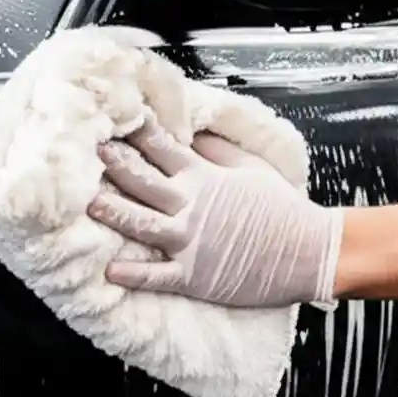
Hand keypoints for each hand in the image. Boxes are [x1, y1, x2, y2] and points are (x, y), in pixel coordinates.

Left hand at [87, 118, 342, 307]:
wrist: (310, 252)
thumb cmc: (283, 209)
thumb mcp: (251, 168)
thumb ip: (217, 151)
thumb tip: (190, 134)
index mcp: (205, 178)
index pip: (162, 148)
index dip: (136, 133)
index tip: (114, 119)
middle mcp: (192, 207)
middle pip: (142, 182)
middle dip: (114, 165)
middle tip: (88, 151)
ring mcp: (190, 243)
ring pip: (141, 224)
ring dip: (113, 213)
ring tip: (87, 203)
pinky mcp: (194, 276)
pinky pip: (157, 275)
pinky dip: (133, 274)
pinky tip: (110, 271)